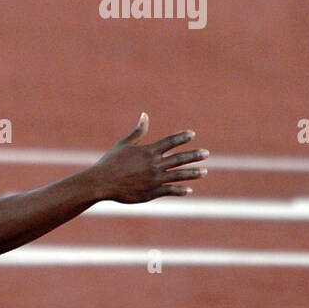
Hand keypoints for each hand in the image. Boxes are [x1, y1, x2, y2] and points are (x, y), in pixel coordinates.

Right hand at [92, 113, 207, 202]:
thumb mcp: (124, 144)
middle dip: (194, 155)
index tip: (192, 134)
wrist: (101, 182)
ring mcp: (154, 179)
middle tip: (206, 153)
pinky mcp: (151, 192)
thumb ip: (138, 131)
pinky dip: (180, 190)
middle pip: (179, 158)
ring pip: (178, 175)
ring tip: (204, 171)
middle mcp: (154, 165)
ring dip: (192, 173)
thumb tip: (145, 115)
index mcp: (148, 151)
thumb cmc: (111, 162)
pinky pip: (169, 191)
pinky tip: (188, 190)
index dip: (181, 137)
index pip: (170, 142)